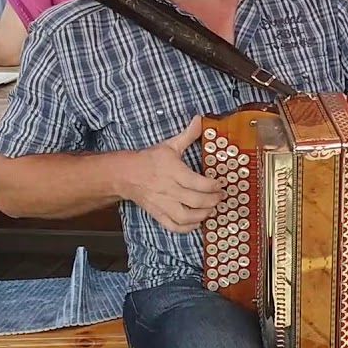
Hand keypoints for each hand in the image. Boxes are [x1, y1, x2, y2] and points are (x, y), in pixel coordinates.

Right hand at [123, 115, 223, 233]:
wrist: (126, 175)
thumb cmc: (150, 160)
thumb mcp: (169, 145)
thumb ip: (188, 135)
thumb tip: (200, 119)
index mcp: (172, 171)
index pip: (197, 182)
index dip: (213, 185)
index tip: (221, 183)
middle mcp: (168, 189)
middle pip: (195, 201)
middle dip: (213, 201)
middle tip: (221, 197)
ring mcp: (162, 204)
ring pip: (185, 216)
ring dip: (202, 215)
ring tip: (212, 209)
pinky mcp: (157, 214)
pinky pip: (173, 226)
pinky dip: (187, 228)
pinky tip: (197, 222)